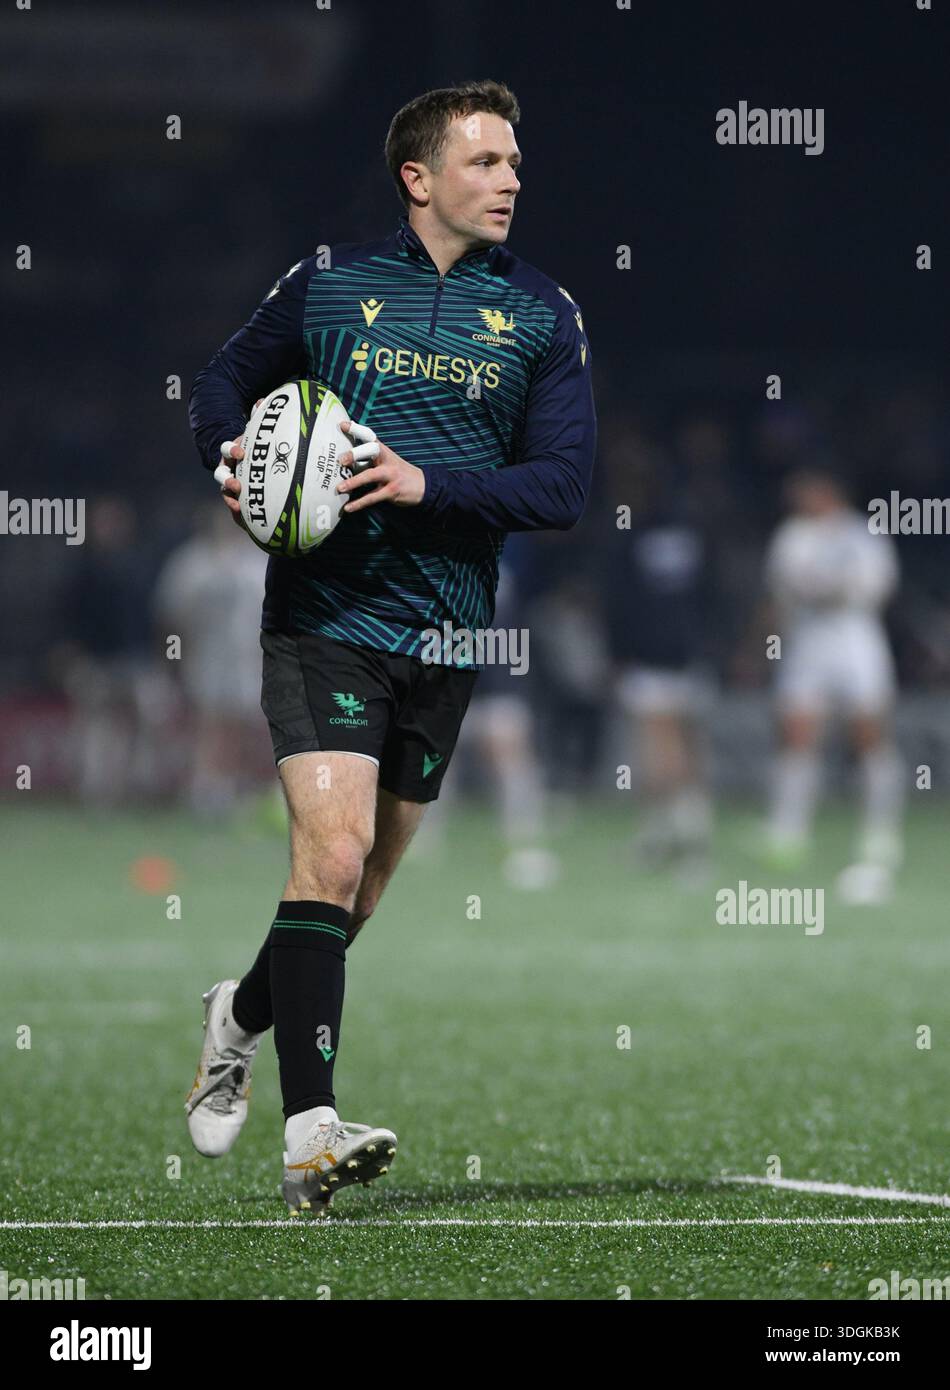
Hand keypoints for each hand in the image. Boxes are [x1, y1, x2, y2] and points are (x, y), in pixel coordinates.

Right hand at [214, 399, 263, 530]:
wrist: (245, 459)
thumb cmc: (256, 444)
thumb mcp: (257, 431)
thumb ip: (259, 418)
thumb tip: (262, 400)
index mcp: (233, 451)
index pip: (228, 449)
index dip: (232, 450)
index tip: (240, 452)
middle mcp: (228, 467)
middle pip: (222, 473)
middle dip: (227, 480)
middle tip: (236, 484)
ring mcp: (230, 483)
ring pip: (226, 492)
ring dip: (230, 498)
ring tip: (238, 506)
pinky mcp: (236, 497)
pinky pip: (235, 506)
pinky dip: (237, 511)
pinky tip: (243, 517)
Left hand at [335, 419, 425, 512]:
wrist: (423, 486)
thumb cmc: (399, 472)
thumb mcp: (388, 459)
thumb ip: (370, 456)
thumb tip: (346, 455)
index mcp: (384, 451)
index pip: (370, 437)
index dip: (357, 430)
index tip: (343, 425)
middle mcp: (387, 460)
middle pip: (371, 451)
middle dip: (355, 454)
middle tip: (341, 460)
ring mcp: (390, 476)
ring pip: (370, 476)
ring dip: (354, 482)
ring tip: (340, 488)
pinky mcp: (391, 492)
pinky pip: (372, 497)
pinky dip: (359, 503)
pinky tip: (348, 507)